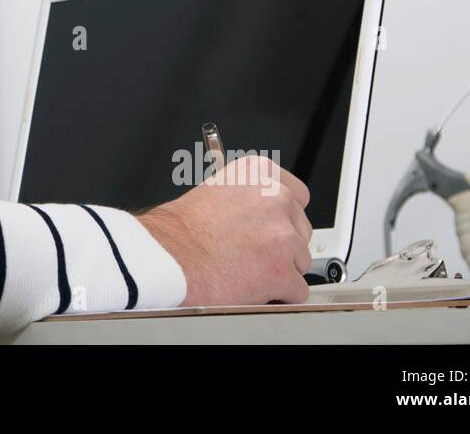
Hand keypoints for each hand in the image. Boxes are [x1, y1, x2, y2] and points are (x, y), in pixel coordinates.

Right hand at [137, 154, 312, 305]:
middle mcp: (275, 198)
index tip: (276, 225)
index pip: (297, 194)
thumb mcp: (215, 192)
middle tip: (255, 253)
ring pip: (300, 261)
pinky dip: (279, 294)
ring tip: (246, 270)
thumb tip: (261, 215)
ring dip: (280, 270)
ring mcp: (283, 236)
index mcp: (258, 174)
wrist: (168, 256)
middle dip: (283, 245)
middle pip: (301, 229)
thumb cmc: (180, 229)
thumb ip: (247, 199)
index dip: (284, 216)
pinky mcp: (283, 272)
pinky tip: (254, 288)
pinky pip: (297, 290)